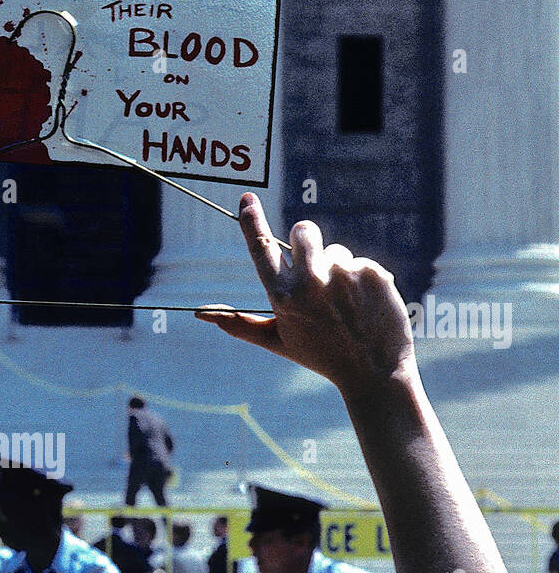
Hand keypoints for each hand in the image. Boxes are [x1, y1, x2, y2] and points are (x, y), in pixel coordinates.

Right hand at [195, 194, 416, 400]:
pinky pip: (362, 262)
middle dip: (308, 242)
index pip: (261, 250)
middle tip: (317, 270)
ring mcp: (343, 275)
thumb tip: (199, 313)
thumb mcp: (277, 340)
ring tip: (346, 304)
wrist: (373, 372)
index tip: (247, 199)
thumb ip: (238, 323)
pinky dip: (365, 281)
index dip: (252, 222)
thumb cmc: (320, 356)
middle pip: (303, 231)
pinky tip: (367, 306)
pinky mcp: (371, 272)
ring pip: (336, 251)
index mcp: (282, 297)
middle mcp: (310, 282)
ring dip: (339, 270)